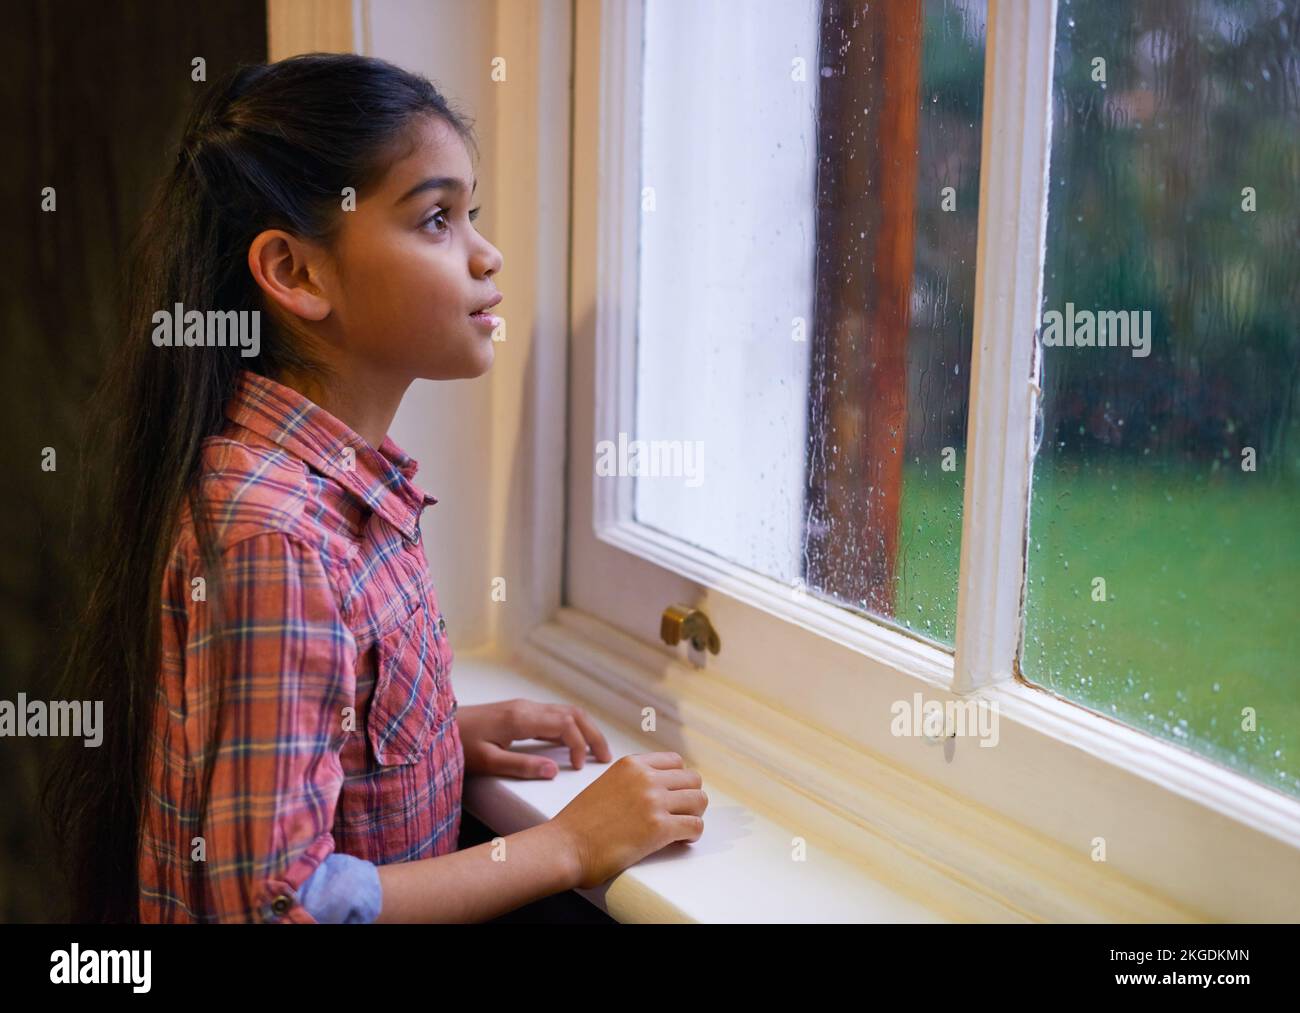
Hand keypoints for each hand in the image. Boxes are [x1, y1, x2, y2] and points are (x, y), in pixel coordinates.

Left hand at [457, 698, 613, 778]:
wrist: (438, 725)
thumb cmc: (459, 745)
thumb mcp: (488, 762)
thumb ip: (521, 766)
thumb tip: (554, 770)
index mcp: (521, 718)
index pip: (565, 724)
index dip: (579, 744)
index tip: (579, 767)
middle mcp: (526, 708)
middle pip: (572, 713)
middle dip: (593, 733)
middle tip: (605, 757)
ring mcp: (524, 707)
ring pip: (566, 711)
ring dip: (585, 728)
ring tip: (596, 751)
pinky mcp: (520, 711)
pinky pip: (554, 714)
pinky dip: (572, 726)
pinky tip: (574, 742)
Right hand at [550, 752, 706, 888]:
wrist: (566, 845)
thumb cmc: (580, 824)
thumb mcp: (605, 785)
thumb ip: (630, 782)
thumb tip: (652, 792)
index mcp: (631, 765)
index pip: (675, 761)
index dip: (678, 781)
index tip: (673, 795)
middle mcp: (645, 778)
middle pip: (692, 779)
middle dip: (689, 798)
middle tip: (679, 814)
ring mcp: (653, 801)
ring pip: (699, 800)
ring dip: (693, 815)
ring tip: (681, 828)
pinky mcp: (659, 827)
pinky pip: (695, 825)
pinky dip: (692, 835)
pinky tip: (680, 840)